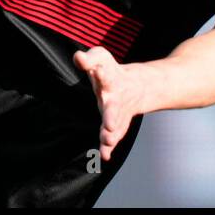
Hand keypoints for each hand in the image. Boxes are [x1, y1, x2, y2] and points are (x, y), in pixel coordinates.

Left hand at [73, 47, 146, 161]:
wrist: (137, 86)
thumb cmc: (111, 70)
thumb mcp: (101, 58)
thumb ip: (89, 59)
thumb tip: (77, 57)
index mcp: (111, 79)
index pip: (106, 75)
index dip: (101, 73)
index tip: (97, 71)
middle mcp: (116, 98)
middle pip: (113, 108)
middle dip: (111, 117)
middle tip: (109, 126)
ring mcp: (117, 114)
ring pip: (115, 126)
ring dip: (111, 134)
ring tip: (107, 141)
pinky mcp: (116, 125)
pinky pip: (114, 137)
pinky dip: (109, 147)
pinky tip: (104, 156)